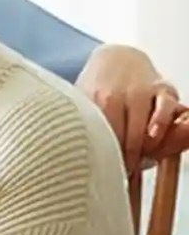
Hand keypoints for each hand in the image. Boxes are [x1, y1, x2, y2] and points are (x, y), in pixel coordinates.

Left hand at [76, 45, 183, 172]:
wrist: (116, 58)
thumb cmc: (95, 88)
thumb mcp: (81, 102)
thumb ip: (81, 124)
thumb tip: (69, 156)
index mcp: (91, 100)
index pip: (96, 135)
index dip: (99, 158)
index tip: (98, 175)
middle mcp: (116, 95)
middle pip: (119, 135)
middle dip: (121, 159)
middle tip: (119, 176)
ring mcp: (141, 90)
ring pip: (141, 125)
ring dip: (140, 149)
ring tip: (134, 164)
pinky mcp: (163, 88)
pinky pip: (164, 108)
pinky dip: (160, 123)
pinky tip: (153, 137)